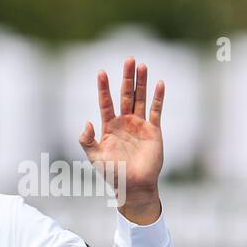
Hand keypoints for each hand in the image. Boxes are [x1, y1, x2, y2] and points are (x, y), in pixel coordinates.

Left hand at [78, 57, 164, 223]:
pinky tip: (159, 84)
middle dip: (126, 77)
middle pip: (126, 95)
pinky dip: (157, 98)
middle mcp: (124, 122)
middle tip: (129, 59)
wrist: (133, 186)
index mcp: (108, 127)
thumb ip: (87, 140)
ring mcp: (140, 125)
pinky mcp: (154, 130)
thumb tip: (86, 122)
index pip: (105, 102)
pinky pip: (156, 111)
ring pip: (141, 99)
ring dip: (142, 82)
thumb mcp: (94, 157)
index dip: (103, 88)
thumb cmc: (112, 174)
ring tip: (142, 65)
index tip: (101, 72)